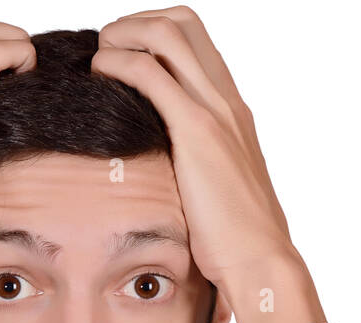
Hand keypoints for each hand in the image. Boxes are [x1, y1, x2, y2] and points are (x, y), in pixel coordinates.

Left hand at [91, 6, 326, 322]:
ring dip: (125, 34)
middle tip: (109, 46)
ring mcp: (215, 111)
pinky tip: (100, 74)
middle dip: (137, 22)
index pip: (198, 41)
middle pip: (184, 23)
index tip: (127, 52)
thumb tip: (166, 172)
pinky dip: (119, 63)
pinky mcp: (196, 132)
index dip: (157, 32)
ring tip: (101, 55)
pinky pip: (151, 74)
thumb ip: (197, 164)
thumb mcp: (217, 187)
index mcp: (234, 111)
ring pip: (167, 34)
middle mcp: (227, 101)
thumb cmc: (237, 238)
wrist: (260, 259)